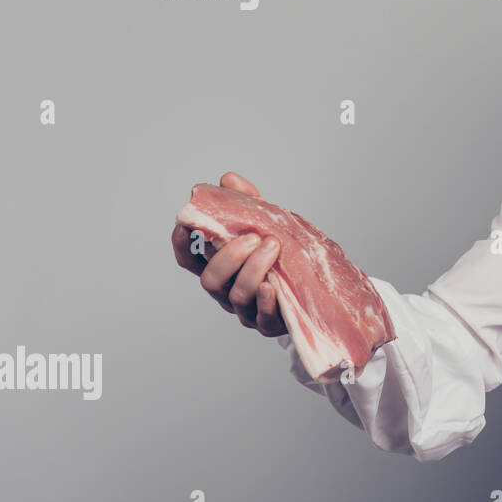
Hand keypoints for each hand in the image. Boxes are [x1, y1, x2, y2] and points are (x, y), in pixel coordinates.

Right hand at [171, 171, 286, 336]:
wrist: (318, 286)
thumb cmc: (285, 254)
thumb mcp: (268, 223)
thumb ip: (248, 202)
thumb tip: (228, 179)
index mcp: (222, 268)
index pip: (189, 260)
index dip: (182, 243)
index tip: (186, 224)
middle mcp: (227, 291)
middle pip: (210, 280)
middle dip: (227, 256)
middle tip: (252, 236)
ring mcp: (247, 309)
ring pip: (236, 295)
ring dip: (252, 270)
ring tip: (273, 246)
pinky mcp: (270, 323)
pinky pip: (261, 317)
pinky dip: (263, 302)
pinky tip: (271, 287)